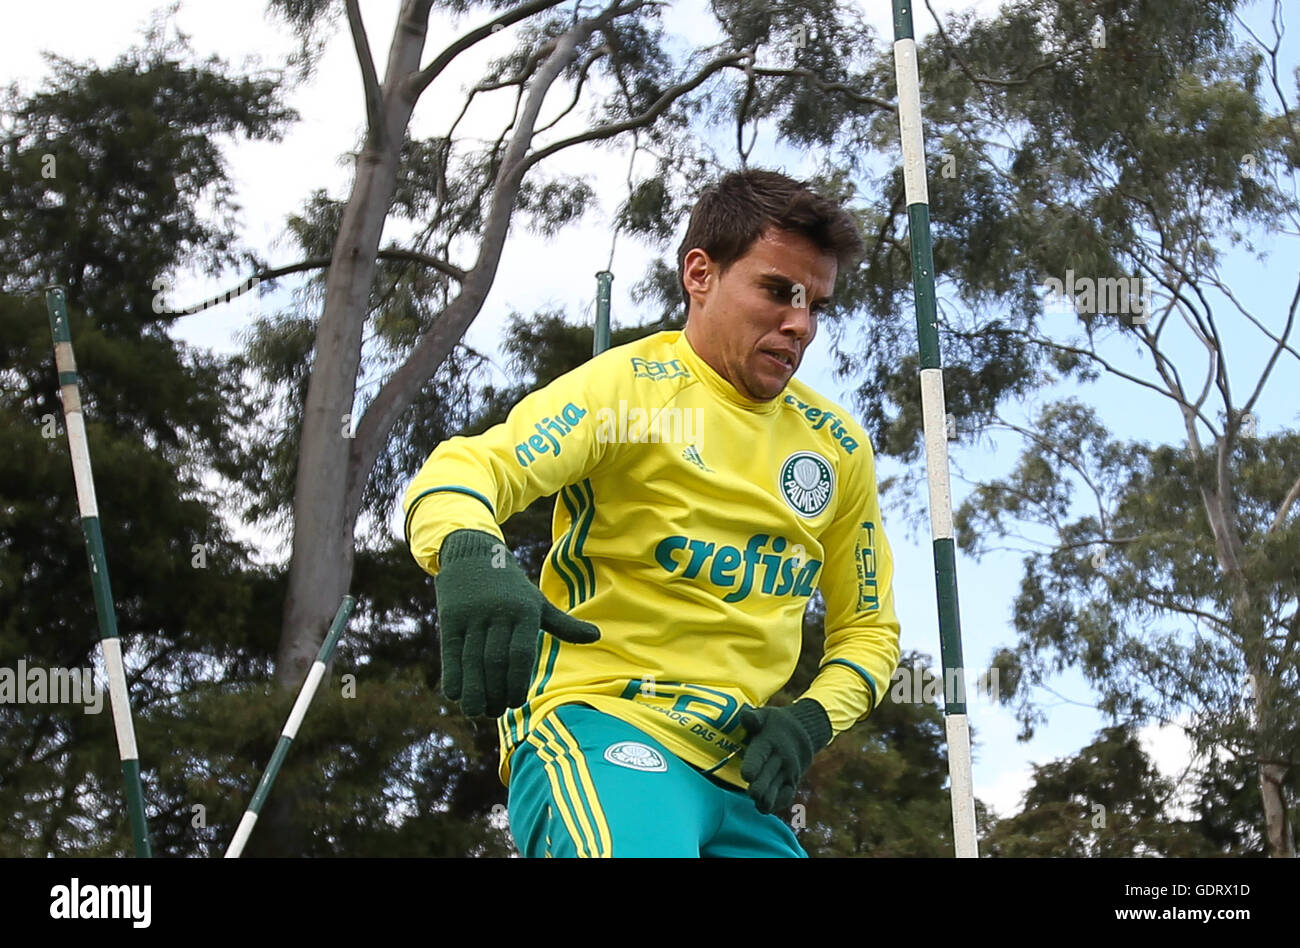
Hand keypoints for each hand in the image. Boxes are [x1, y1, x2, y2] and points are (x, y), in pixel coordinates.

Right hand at [434, 529, 599, 716]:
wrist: (473, 554)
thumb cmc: (511, 587)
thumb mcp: (537, 602)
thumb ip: (563, 624)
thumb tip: (597, 637)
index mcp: (525, 611)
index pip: (521, 654)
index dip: (517, 682)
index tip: (515, 703)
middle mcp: (499, 613)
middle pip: (496, 661)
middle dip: (496, 692)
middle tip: (496, 711)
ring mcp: (473, 615)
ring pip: (472, 661)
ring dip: (475, 691)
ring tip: (478, 710)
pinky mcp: (450, 618)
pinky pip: (451, 653)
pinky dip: (453, 677)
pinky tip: (457, 695)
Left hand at [738, 699, 831, 813]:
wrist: (805, 731)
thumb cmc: (777, 724)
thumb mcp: (766, 715)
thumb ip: (753, 717)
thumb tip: (745, 715)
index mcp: (769, 741)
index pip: (761, 755)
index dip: (753, 766)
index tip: (747, 775)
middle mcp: (780, 759)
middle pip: (768, 776)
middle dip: (759, 787)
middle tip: (751, 793)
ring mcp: (788, 772)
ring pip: (776, 790)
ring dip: (766, 798)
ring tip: (758, 803)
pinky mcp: (792, 782)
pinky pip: (785, 796)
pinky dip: (776, 804)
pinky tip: (765, 808)